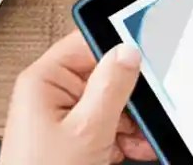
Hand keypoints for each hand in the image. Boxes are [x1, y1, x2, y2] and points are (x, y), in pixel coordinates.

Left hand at [0, 31, 157, 164]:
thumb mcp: (87, 129)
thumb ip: (111, 86)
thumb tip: (128, 51)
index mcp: (44, 81)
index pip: (86, 43)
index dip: (117, 46)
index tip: (146, 53)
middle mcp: (51, 95)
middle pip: (104, 76)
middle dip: (130, 97)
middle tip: (148, 108)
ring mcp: (63, 119)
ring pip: (111, 105)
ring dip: (132, 122)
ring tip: (143, 137)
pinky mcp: (74, 140)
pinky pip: (107, 126)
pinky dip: (125, 138)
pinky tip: (136, 148)